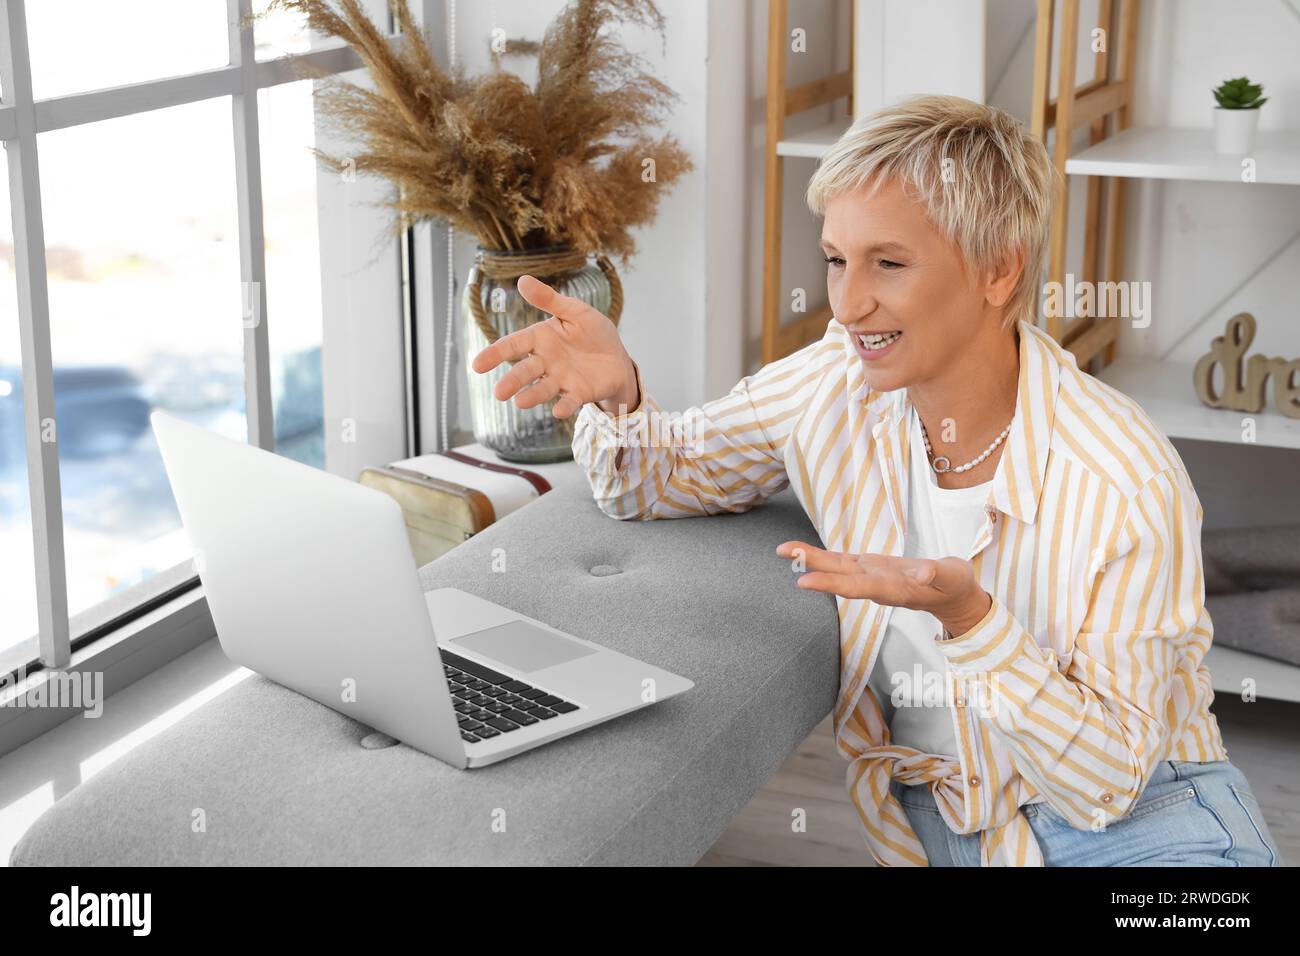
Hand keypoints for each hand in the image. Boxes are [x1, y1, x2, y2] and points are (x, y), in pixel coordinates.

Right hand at [470, 274, 637, 419]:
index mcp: (540, 339)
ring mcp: (561, 379)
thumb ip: (549, 299)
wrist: (618, 357)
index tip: (477, 365)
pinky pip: (570, 400)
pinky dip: (564, 406)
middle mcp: (546, 362)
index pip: (513, 345)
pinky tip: (559, 412)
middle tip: (499, 393)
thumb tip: (522, 280)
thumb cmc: (593, 332)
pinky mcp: (579, 393)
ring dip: (532, 396)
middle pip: (525, 370)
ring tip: (520, 402)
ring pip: (543, 388)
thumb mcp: (574, 311)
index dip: (495, 354)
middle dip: (512, 381)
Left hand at [774, 541, 991, 637]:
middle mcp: (876, 585)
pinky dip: (822, 556)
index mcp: (893, 589)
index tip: (805, 581)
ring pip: (836, 568)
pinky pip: (842, 562)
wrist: (952, 596)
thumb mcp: (953, 578)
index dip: (831, 583)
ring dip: (810, 559)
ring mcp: (870, 577)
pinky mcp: (870, 568)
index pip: (857, 587)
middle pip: (839, 577)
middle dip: (811, 566)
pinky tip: (801, 552)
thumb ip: (938, 574)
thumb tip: (924, 572)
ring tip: (783, 549)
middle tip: (783, 553)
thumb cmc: (954, 586)